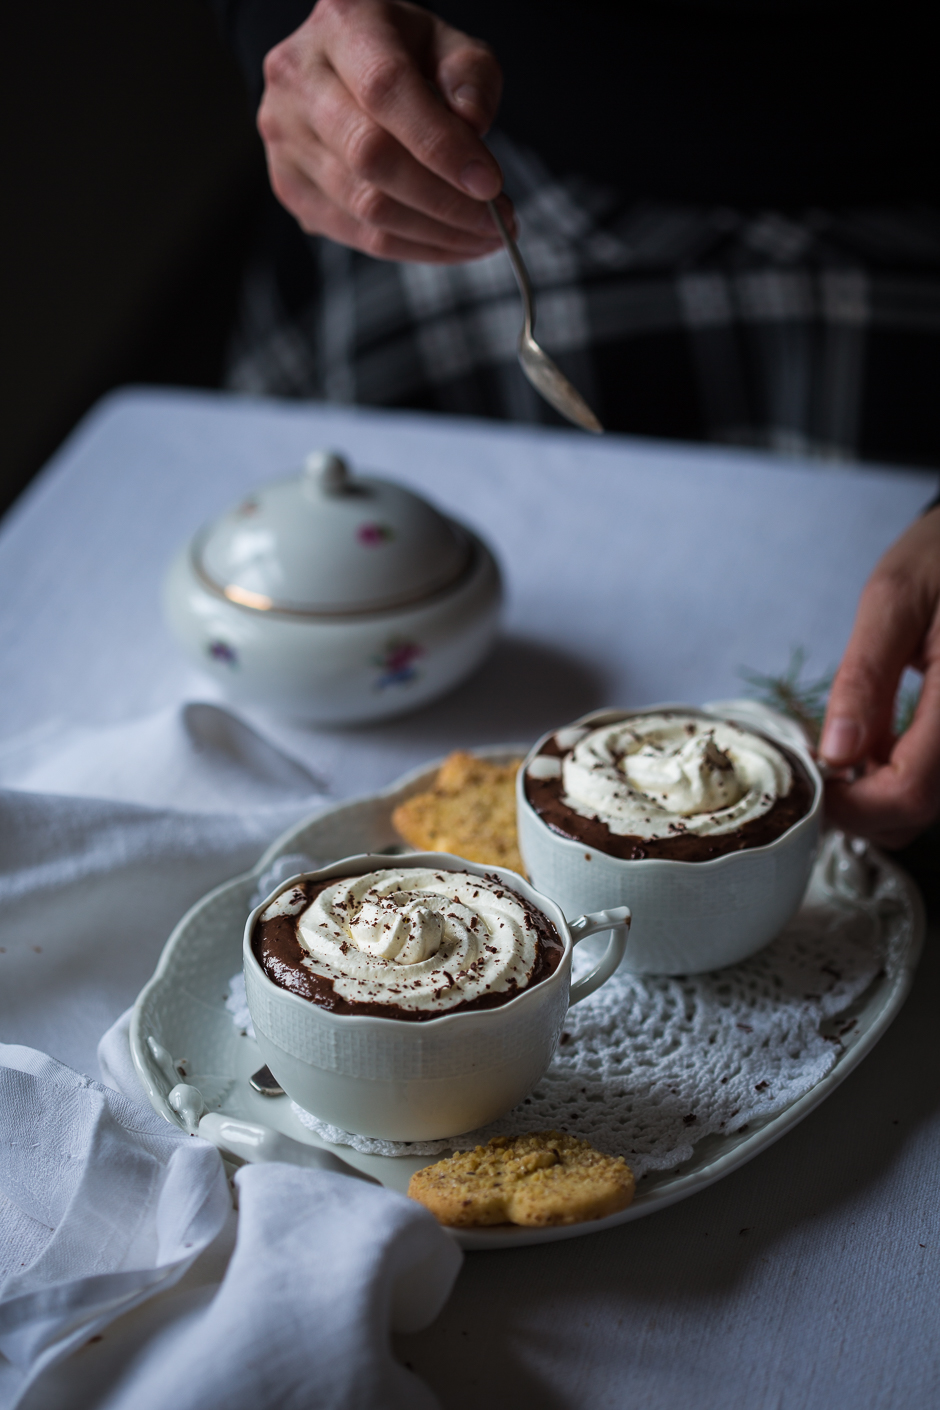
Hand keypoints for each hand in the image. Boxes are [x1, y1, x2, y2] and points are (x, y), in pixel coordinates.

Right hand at [257, 0, 512, 262]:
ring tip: (484, 235)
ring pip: (365, 208)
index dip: (440, 144)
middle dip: (445, 201)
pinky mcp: (289, 186)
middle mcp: (298, 80)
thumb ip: (470, 77)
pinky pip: (357, 235)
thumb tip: (473, 131)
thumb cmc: (401, 53)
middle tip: (498, 219)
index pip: (386, 89)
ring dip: (436, 233)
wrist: (342, 67)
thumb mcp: (447, 43)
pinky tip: (450, 243)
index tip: (490, 183)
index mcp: (341, 24)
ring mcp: (285, 139)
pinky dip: (413, 248)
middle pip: (371, 158)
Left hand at [820, 504, 939, 847]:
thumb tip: (836, 753)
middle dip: (861, 807)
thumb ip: (864, 679)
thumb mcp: (893, 600)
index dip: (852, 806)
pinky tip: (873, 744)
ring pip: (928, 803)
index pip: (911, 791)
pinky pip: (937, 775)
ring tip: (841, 751)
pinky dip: (900, 775)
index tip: (810, 784)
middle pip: (920, 811)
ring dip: (878, 794)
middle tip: (816, 771)